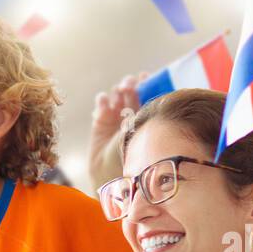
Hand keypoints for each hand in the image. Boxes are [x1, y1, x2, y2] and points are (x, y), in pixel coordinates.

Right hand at [89, 73, 144, 189]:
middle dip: (130, 85)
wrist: (113, 174)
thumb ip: (147, 110)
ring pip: (116, 94)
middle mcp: (131, 114)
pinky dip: (102, 100)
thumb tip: (152, 90)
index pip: (147, 92)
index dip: (145, 82)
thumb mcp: (145, 130)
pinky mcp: (100, 121)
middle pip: (131, 90)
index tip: (144, 77)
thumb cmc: (135, 155)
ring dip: (117, 91)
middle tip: (129, 86)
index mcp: (146, 115)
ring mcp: (115, 117)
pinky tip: (105, 103)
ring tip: (119, 94)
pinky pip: (101, 104)